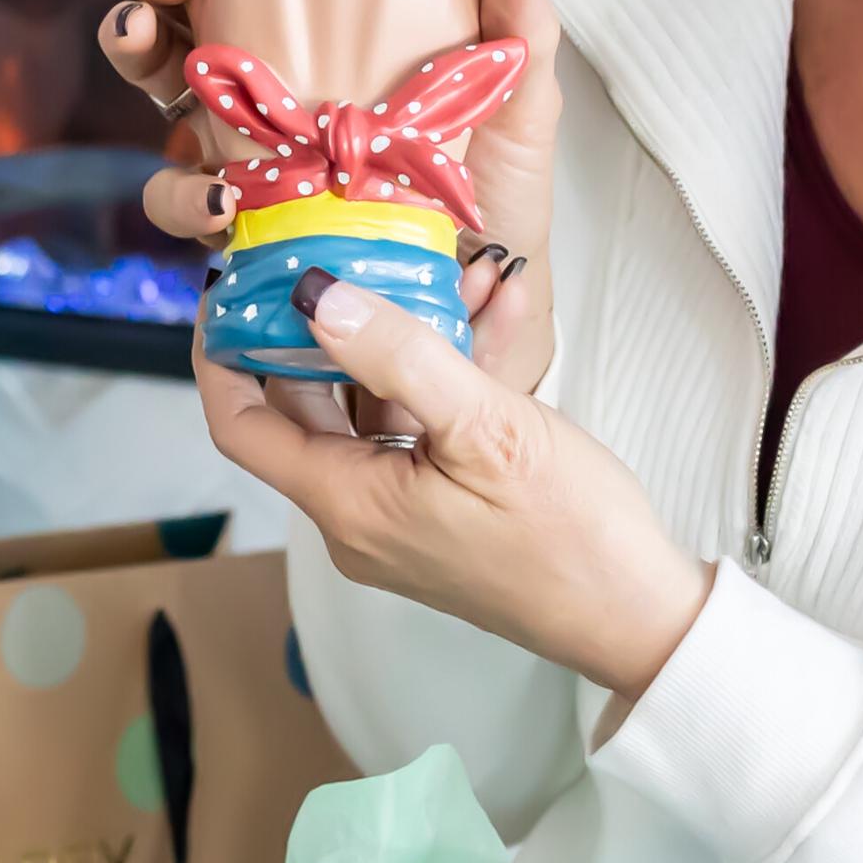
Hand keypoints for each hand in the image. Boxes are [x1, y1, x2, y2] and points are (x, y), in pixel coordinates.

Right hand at [97, 0, 561, 393]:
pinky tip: (216, 198)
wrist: (482, 321)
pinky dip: (178, 191)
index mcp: (346, 20)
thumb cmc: (503, 204)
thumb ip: (520, 30)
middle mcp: (282, 68)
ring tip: (151, 40)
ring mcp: (248, 142)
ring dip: (136, 41)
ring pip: (158, 71)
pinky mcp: (234, 221)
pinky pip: (172, 195)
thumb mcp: (523, 110)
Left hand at [201, 271, 710, 697]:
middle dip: (338, 320)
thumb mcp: (485, 427)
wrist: (640, 615)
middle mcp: (359, 517)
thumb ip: (397, 355)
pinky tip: (496, 314)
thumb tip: (314, 296)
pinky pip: (421, 426)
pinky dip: (447, 370)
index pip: (242, 423)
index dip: (223, 351)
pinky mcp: (441, 511)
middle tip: (358, 246)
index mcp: (349, 505)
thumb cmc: (571, 536)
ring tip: (465, 270)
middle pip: (308, 405)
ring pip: (375, 405)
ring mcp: (400, 516)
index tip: (234, 284)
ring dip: (411, 335)